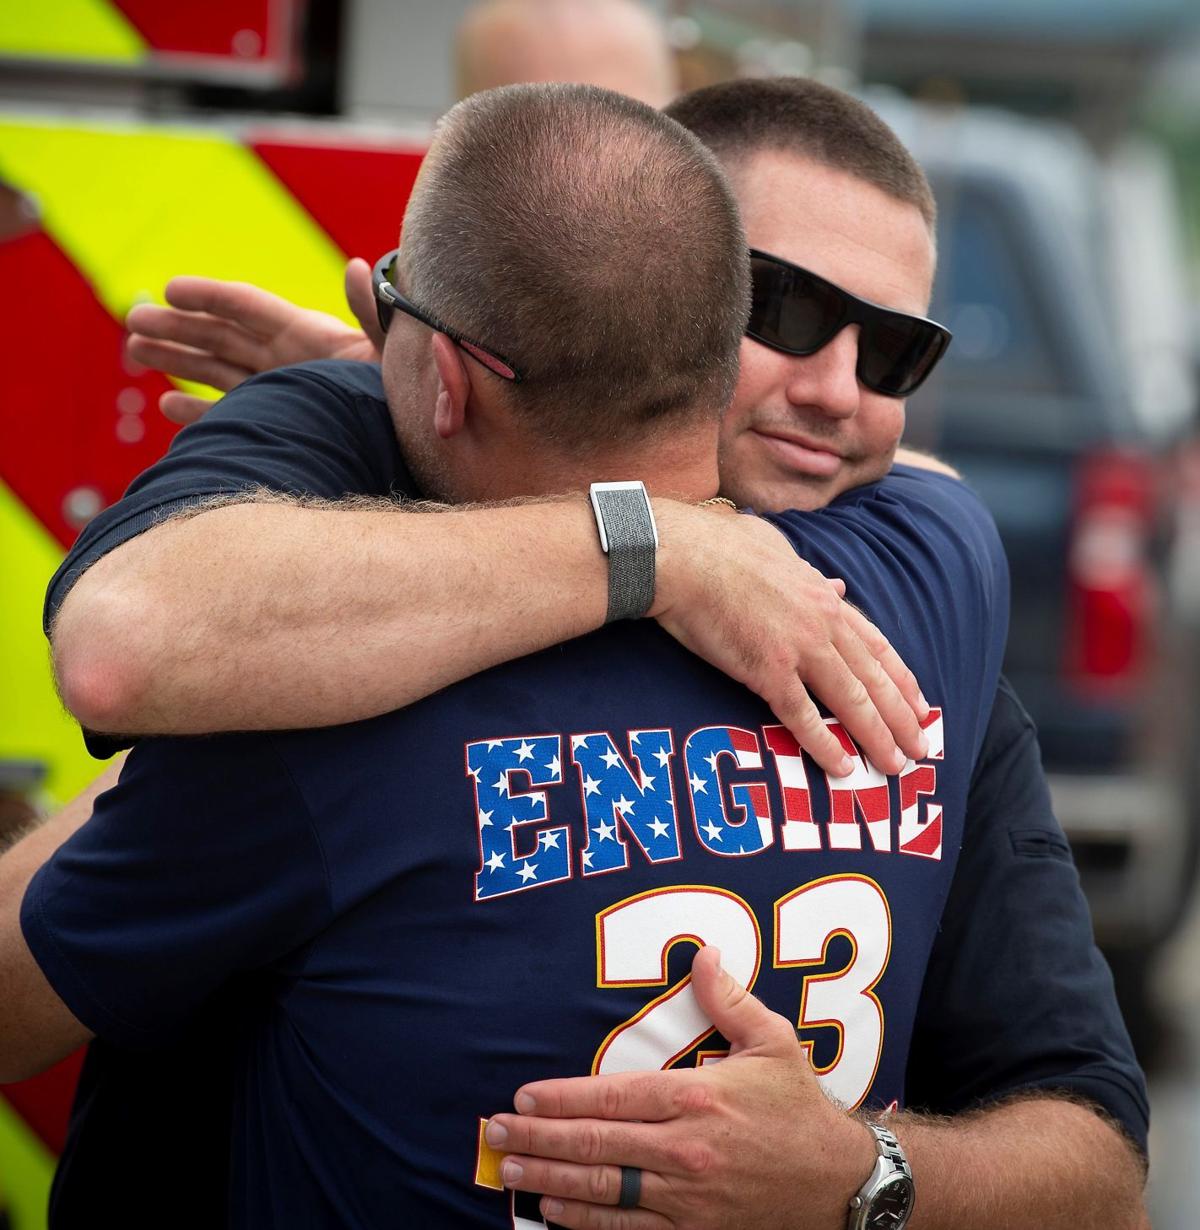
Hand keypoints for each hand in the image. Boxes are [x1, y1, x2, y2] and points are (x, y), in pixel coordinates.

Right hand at [124, 258, 382, 424]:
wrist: (410, 442)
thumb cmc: (402, 394)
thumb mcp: (389, 351)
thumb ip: (370, 313)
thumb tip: (358, 267)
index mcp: (306, 334)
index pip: (247, 306)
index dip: (209, 296)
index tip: (171, 289)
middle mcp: (286, 358)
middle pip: (220, 336)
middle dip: (177, 327)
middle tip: (132, 319)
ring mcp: (279, 390)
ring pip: (216, 370)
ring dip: (177, 360)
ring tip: (135, 349)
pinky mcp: (279, 423)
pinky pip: (231, 414)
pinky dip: (199, 411)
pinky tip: (168, 405)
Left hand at [486, 946, 873, 1228]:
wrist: (840, 1183)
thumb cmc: (800, 1108)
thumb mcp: (772, 1041)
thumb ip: (728, 998)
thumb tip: (703, 953)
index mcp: (696, 1096)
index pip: (610, 1096)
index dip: (560, 1098)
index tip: (522, 1097)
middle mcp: (684, 1148)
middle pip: (593, 1144)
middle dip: (537, 1139)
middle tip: (495, 1134)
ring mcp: (687, 1196)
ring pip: (601, 1190)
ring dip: (548, 1181)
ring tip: (508, 1172)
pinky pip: (628, 1229)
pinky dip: (585, 1223)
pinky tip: (553, 1214)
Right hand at [651, 501, 927, 778]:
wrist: (681, 556)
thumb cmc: (716, 545)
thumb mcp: (775, 548)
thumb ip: (809, 572)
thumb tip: (835, 583)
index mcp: (822, 597)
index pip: (875, 644)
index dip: (901, 678)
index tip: (920, 704)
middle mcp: (820, 623)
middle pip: (872, 678)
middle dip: (901, 716)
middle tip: (921, 748)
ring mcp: (797, 647)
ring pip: (850, 699)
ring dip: (876, 736)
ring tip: (894, 765)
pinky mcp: (766, 669)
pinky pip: (802, 715)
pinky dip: (825, 743)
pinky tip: (842, 767)